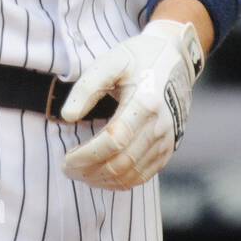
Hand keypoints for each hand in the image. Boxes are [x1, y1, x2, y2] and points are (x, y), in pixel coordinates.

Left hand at [60, 21, 203, 189]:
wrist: (175, 58)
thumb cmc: (138, 58)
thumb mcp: (110, 62)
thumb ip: (87, 88)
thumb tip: (67, 116)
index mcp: (145, 102)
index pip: (113, 141)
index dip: (86, 156)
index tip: (65, 159)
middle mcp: (160, 126)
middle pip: (121, 163)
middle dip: (90, 171)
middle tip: (67, 169)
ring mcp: (167, 140)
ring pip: (132, 174)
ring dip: (103, 180)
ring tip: (80, 174)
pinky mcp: (169, 147)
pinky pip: (144, 175)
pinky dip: (121, 182)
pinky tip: (101, 176)